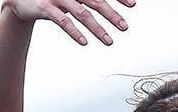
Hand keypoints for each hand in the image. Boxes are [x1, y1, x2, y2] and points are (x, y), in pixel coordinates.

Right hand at [3, 0, 134, 45]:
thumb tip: (106, 5)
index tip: (133, 4)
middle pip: (95, 1)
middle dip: (112, 14)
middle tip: (125, 27)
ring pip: (82, 13)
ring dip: (97, 28)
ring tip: (109, 41)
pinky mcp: (44, 7)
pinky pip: (62, 21)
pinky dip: (75, 32)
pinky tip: (84, 42)